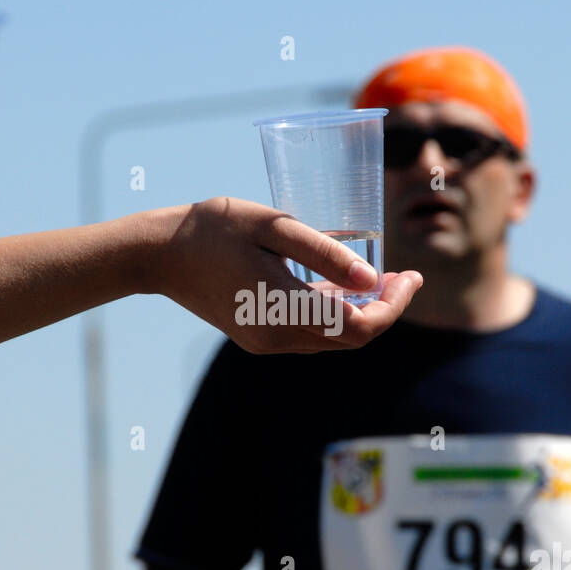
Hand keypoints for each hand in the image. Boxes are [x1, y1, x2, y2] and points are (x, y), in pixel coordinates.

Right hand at [152, 197, 422, 352]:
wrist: (159, 254)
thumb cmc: (215, 229)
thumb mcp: (275, 227)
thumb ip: (325, 254)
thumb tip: (373, 280)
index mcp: (284, 313)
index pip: (360, 326)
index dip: (394, 305)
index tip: (411, 275)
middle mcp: (278, 338)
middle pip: (351, 338)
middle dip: (385, 309)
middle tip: (405, 275)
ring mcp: (266, 342)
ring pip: (332, 339)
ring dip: (361, 313)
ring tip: (382, 278)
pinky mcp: (258, 337)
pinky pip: (310, 333)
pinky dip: (335, 314)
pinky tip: (341, 287)